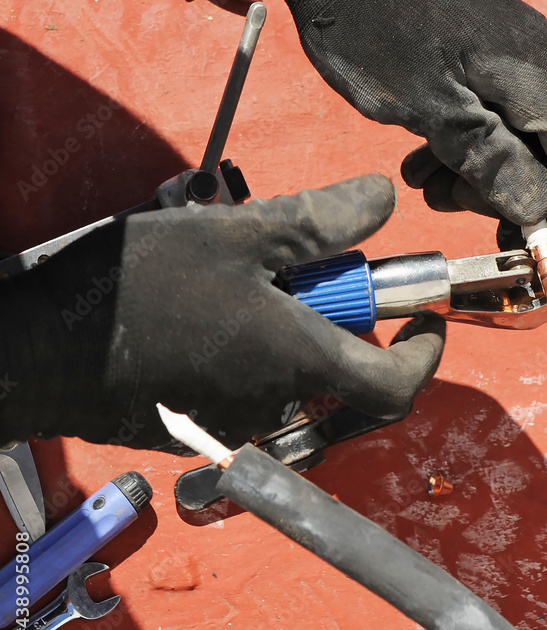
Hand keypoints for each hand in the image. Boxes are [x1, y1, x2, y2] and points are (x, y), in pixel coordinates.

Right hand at [0, 175, 443, 449]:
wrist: (35, 348)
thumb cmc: (136, 285)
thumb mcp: (235, 234)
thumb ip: (319, 221)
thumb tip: (383, 200)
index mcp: (299, 361)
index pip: (396, 386)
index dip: (425, 354)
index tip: (424, 318)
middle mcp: (277, 405)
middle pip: (342, 369)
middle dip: (338, 317)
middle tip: (299, 267)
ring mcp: (236, 424)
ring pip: (295, 375)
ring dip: (291, 329)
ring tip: (238, 281)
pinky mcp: (200, 429)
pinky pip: (253, 389)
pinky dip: (256, 351)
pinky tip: (208, 314)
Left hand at [234, 0, 546, 225]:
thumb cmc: (373, 23)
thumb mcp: (426, 103)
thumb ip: (488, 157)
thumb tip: (537, 211)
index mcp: (534, 73)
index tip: (510, 230)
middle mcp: (539, 62)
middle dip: (515, 192)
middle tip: (453, 201)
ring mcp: (514, 56)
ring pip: (526, 137)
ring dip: (485, 173)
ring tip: (427, 184)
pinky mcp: (487, 54)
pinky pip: (497, 115)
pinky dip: (469, 145)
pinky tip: (423, 157)